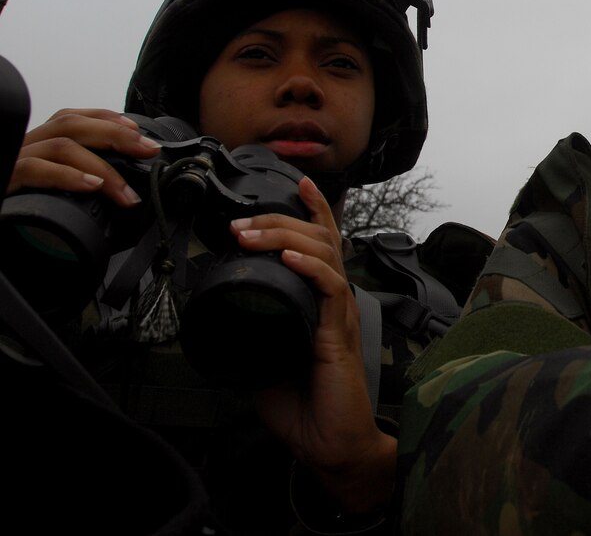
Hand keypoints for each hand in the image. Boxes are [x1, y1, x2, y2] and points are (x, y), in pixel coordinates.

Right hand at [8, 108, 159, 204]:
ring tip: (125, 191)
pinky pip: (33, 169)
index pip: (73, 118)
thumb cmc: (15, 207)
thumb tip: (121, 191)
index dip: (108, 119)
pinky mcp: (3, 179)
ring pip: (60, 145)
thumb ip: (76, 183)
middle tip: (148, 151)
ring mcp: (12, 160)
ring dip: (101, 165)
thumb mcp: (50, 192)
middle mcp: (25, 146)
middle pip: (71, 124)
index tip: (139, 133)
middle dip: (116, 135)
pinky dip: (66, 176)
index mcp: (37, 145)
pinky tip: (91, 187)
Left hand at [241, 176, 396, 514]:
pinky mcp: (339, 332)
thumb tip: (215, 317)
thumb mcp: (263, 360)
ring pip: (323, 254)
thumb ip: (250, 333)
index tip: (294, 182)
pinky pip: (329, 288)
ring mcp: (339, 313)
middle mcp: (334, 300)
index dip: (311, 210)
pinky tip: (290, 259)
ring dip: (285, 237)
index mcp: (319, 301)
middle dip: (278, 221)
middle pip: (318, 238)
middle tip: (239, 224)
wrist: (330, 444)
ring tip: (252, 236)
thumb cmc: (304, 406)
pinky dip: (309, 268)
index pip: (320, 243)